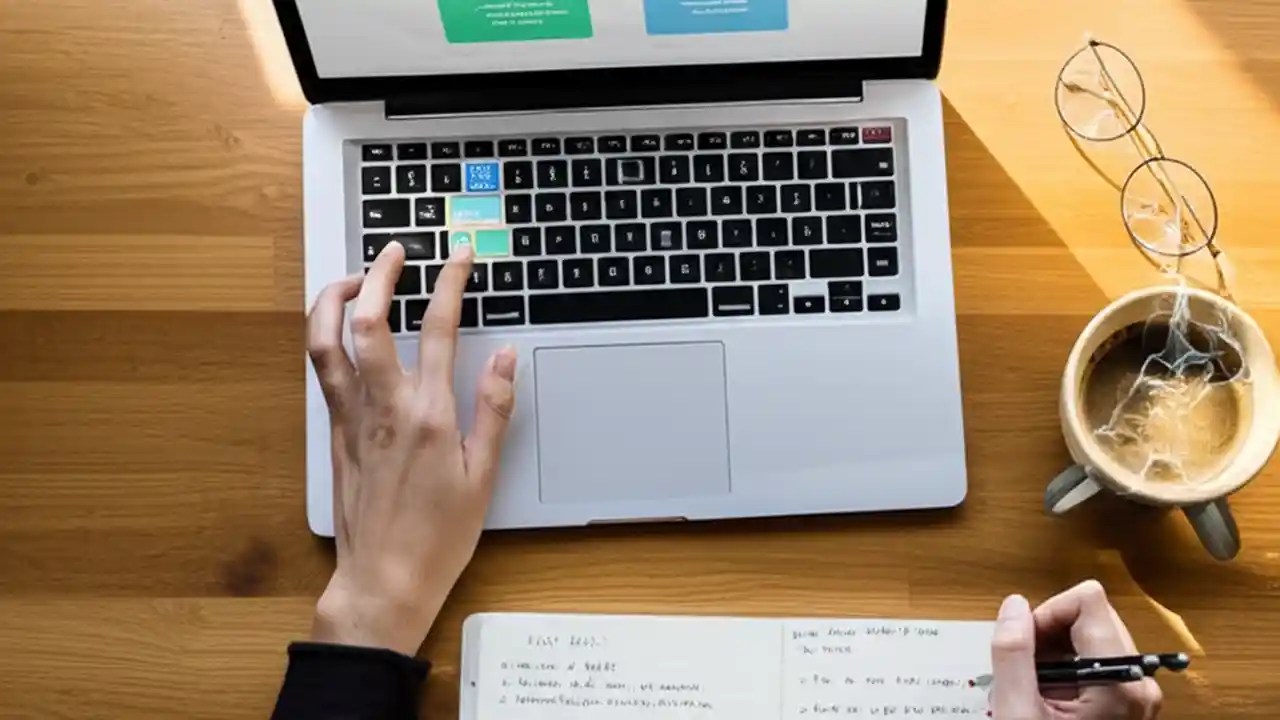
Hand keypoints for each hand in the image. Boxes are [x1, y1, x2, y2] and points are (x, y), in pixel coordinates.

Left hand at [305, 241, 516, 655]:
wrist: (383, 580)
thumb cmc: (438, 537)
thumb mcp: (482, 476)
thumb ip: (493, 410)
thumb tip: (504, 357)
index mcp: (427, 414)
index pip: (436, 329)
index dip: (448, 283)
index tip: (458, 256)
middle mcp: (382, 408)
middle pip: (365, 322)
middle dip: (377, 276)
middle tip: (394, 252)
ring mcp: (351, 419)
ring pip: (325, 343)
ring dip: (334, 300)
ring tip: (353, 279)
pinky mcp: (335, 435)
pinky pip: (322, 373)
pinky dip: (327, 338)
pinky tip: (342, 333)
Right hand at [990, 581, 1162, 719]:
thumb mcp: (1018, 713)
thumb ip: (1013, 654)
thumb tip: (1014, 606)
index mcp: (1120, 682)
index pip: (1089, 601)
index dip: (1048, 613)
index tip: (1025, 645)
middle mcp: (1140, 681)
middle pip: (1092, 614)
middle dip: (1050, 631)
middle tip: (1026, 668)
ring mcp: (1138, 691)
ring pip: (1093, 633)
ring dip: (1056, 648)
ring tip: (1035, 684)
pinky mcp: (1130, 699)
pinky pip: (1097, 657)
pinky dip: (1067, 665)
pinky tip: (1049, 693)